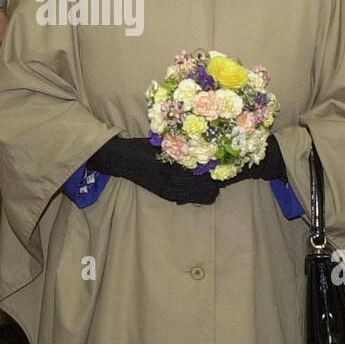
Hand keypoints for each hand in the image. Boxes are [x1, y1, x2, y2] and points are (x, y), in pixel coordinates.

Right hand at [87, 137, 218, 204]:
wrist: (122, 159)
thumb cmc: (143, 147)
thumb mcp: (163, 144)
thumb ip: (181, 148)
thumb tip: (203, 148)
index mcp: (172, 165)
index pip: (200, 173)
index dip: (213, 173)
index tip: (222, 169)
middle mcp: (170, 179)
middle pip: (200, 187)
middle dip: (212, 185)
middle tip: (220, 181)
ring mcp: (166, 189)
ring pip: (194, 196)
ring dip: (205, 193)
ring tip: (213, 191)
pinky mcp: (162, 194)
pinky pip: (183, 199)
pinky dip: (194, 197)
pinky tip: (200, 196)